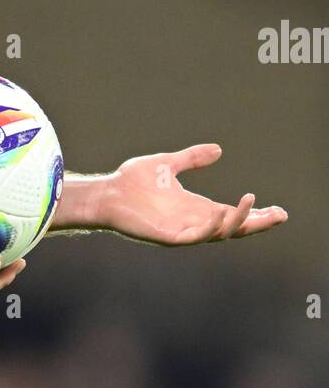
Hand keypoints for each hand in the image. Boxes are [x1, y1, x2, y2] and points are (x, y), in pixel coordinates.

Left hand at [100, 143, 287, 244]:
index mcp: (196, 208)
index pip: (232, 214)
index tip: (278, 210)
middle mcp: (193, 222)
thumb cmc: (132, 182)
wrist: (107, 193)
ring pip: (219, 233)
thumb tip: (219, 150)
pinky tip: (221, 212)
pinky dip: (210, 227)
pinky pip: (195, 236)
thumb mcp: (169, 164)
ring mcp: (181, 231)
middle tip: (280, 215)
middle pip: (233, 227)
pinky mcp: (168, 237)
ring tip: (252, 205)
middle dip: (257, 223)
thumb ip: (192, 158)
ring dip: (237, 221)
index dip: (254, 213)